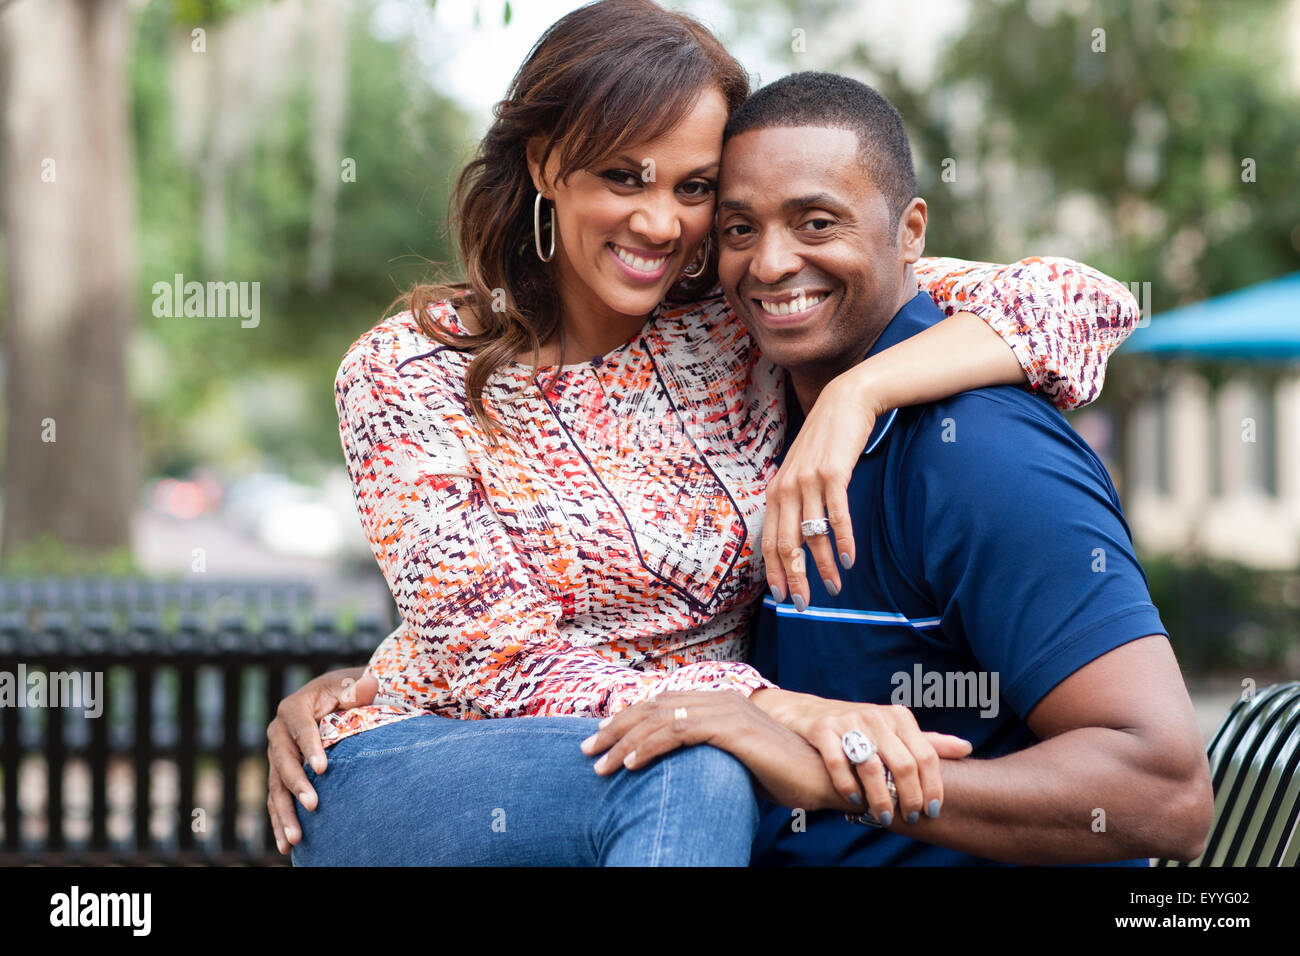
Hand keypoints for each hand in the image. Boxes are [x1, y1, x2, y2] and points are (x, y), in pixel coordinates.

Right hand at [266, 667, 375, 854]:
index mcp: (294, 708)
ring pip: (276, 788)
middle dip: (297, 786)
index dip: (310, 748)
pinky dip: (280, 822)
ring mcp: (276, 756)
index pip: (301, 729)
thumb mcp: (351, 684)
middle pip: (284, 762)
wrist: (333, 699)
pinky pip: (276, 800)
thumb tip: (370, 684)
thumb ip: (358, 687)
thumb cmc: (346, 691)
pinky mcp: (279, 775)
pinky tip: (287, 846)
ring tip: (295, 838)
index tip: (323, 769)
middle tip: (313, 806)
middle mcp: (278, 733)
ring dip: (284, 814)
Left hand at [579, 691, 849, 810]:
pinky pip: (680, 733)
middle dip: (616, 728)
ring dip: (625, 742)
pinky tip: (629, 764)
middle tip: (587, 749)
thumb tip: (677, 767)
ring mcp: (728, 711)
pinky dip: (649, 748)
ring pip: (661, 719)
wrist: (824, 776)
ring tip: (600, 764)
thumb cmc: (783, 773)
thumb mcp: (737, 759)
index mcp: (720, 701)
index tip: (601, 738)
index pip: (663, 704)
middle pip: (654, 706)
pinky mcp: (733, 730)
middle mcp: (721, 698)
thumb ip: (709, 752)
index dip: (629, 719)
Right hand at [752, 688, 971, 825]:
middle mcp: (876, 716)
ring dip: (879, 799)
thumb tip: (966, 748)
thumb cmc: (860, 728)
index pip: (926, 755)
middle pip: (902, 763)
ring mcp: (848, 722)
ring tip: (884, 818)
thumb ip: (927, 741)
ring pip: (871, 766)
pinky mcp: (822, 729)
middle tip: (908, 818)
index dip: (933, 786)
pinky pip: (837, 762)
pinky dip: (847, 786)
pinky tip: (853, 802)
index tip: (933, 810)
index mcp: (898, 717)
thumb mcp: (894, 731)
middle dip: (908, 798)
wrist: (808, 713)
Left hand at [763, 368, 882, 609]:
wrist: (845, 403)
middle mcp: (787, 487)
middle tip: (804, 604)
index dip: (774, 572)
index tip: (781, 597)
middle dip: (795, 579)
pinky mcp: (833, 474)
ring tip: (834, 587)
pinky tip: (848, 559)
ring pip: (812, 535)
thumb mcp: (800, 470)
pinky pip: (836, 516)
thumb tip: (798, 536)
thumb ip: (795, 499)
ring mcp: (808, 480)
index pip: (769, 541)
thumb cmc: (824, 442)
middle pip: (787, 545)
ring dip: (822, 566)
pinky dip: (842, 540)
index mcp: (775, 491)